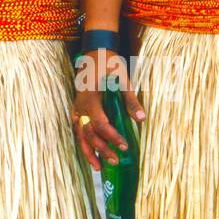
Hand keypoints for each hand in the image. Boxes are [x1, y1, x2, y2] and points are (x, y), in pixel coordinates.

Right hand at [72, 49, 144, 171]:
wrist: (95, 51)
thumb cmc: (109, 62)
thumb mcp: (122, 78)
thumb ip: (130, 100)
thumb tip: (141, 120)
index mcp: (90, 98)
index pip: (100, 124)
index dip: (112, 137)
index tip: (124, 147)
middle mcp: (80, 105)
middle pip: (88, 133)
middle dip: (101, 148)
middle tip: (116, 160)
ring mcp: (76, 107)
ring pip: (79, 134)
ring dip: (89, 151)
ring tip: (98, 167)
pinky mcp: (77, 109)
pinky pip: (77, 129)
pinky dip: (83, 142)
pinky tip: (90, 154)